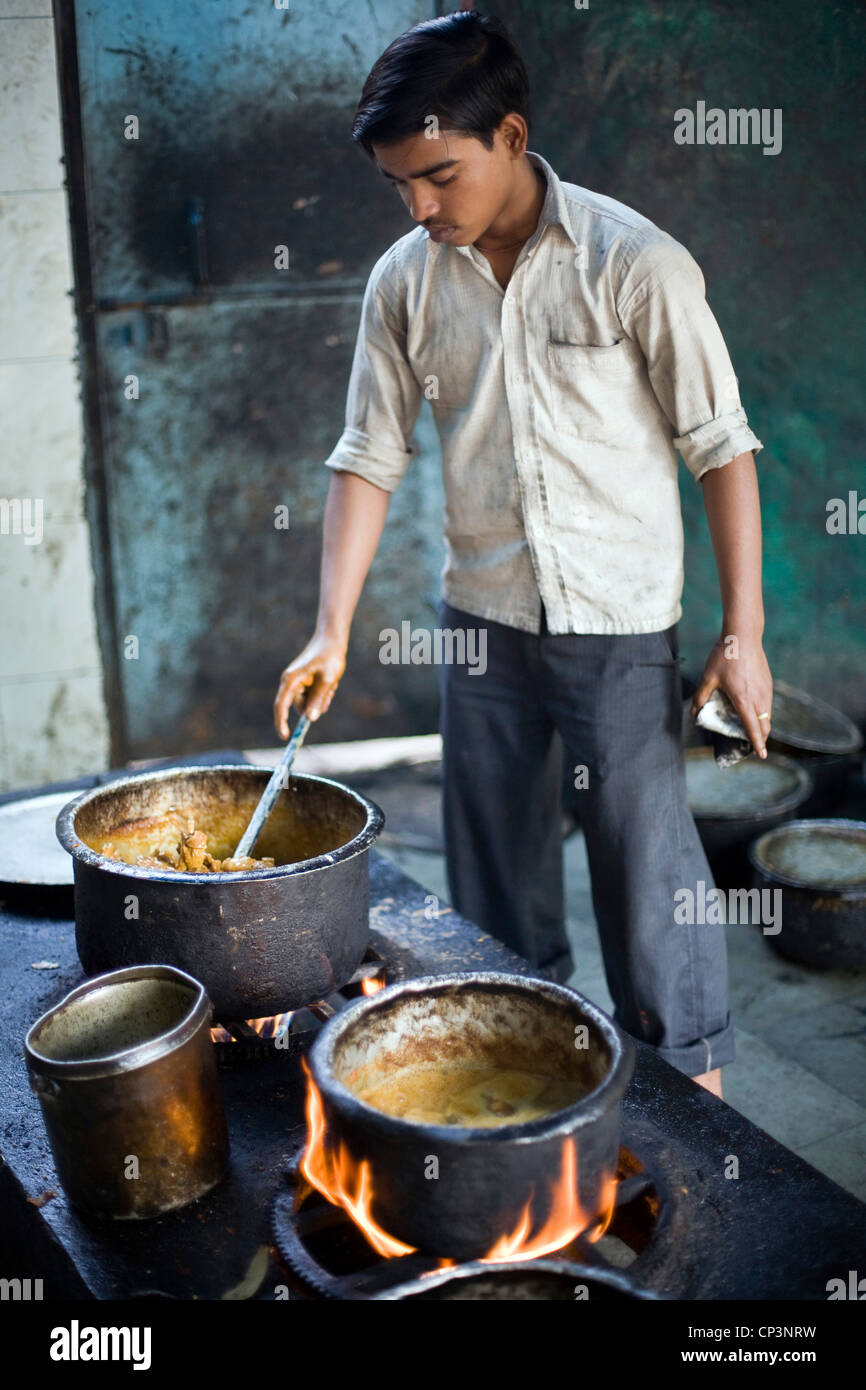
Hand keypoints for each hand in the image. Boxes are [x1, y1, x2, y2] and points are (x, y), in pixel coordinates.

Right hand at [273, 631, 346, 738]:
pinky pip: (313, 698)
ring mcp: (297, 683)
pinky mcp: (305, 684)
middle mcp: (290, 682)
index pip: (281, 705)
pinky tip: (330, 682)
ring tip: (331, 684)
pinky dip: (323, 695)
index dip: (281, 722)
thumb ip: (318, 699)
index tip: (285, 737)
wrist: (332, 640)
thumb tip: (309, 719)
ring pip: (308, 704)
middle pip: (300, 707)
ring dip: (321, 700)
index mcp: (291, 680)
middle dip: (315, 705)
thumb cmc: (329, 657)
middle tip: (329, 693)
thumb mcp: (327, 680)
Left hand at [690, 633, 773, 758]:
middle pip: (764, 725)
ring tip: (749, 729)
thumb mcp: (708, 677)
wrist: (743, 636)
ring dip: (761, 725)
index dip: (757, 743)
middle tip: (751, 745)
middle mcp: (758, 697)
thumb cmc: (725, 656)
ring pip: (767, 715)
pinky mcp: (768, 683)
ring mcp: (766, 690)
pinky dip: (762, 713)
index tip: (761, 755)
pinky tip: (750, 709)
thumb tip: (693, 713)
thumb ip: (700, 697)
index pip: (752, 727)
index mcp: (744, 699)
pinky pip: (767, 704)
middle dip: (760, 737)